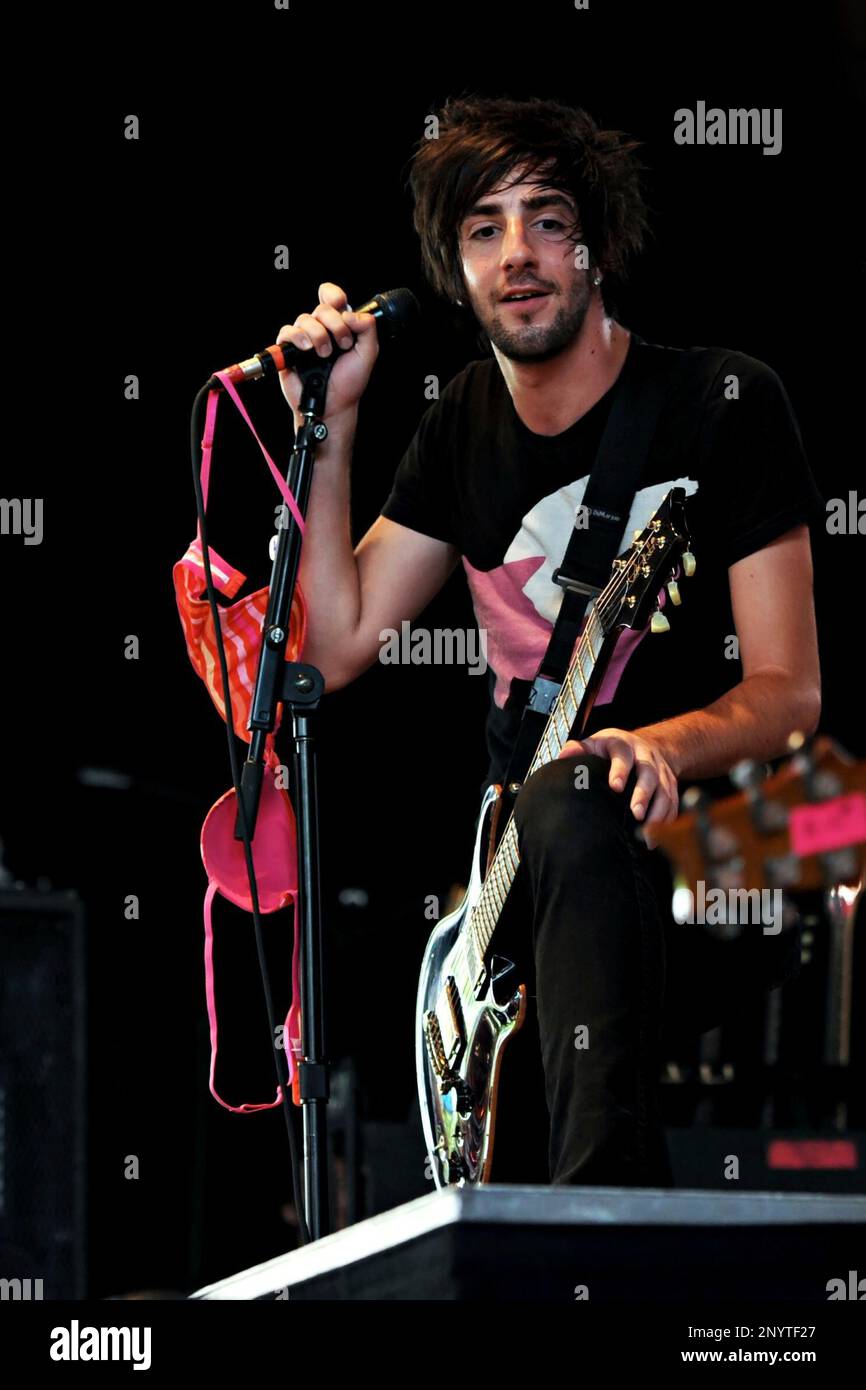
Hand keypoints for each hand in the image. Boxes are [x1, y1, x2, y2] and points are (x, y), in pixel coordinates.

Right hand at [276, 281, 379, 423]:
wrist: (334, 405)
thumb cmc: (349, 382)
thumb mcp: (368, 353)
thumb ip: (367, 328)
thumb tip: (350, 313)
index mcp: (339, 325)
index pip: (332, 298)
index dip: (334, 295)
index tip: (340, 304)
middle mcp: (321, 329)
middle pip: (322, 308)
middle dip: (335, 325)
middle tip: (343, 345)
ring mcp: (304, 338)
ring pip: (304, 318)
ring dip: (319, 335)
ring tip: (325, 355)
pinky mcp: (289, 350)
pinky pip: (287, 331)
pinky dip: (298, 337)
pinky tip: (308, 349)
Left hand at [556, 727, 678, 847]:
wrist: (643, 746)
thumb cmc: (611, 750)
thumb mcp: (594, 744)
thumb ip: (579, 750)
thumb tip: (565, 756)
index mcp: (624, 745)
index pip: (623, 755)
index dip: (620, 770)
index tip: (615, 787)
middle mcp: (646, 756)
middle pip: (648, 774)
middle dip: (643, 794)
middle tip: (636, 814)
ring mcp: (661, 770)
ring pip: (665, 791)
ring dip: (658, 813)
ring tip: (648, 835)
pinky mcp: (670, 784)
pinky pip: (673, 803)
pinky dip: (667, 821)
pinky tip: (656, 839)